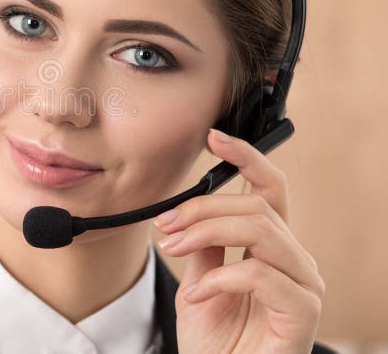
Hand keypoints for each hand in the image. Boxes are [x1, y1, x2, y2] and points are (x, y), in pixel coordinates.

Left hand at [154, 128, 324, 353]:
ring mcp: (303, 287)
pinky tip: (196, 294)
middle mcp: (294, 262)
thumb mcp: (199, 281)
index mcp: (271, 248)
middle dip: (203, 208)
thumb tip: (187, 211)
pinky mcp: (302, 313)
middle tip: (166, 225)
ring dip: (207, 233)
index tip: (213, 138)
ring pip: (261, 231)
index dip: (246, 158)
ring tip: (174, 250)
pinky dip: (220, 278)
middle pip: (257, 207)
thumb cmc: (215, 342)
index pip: (269, 189)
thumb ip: (204, 245)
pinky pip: (262, 274)